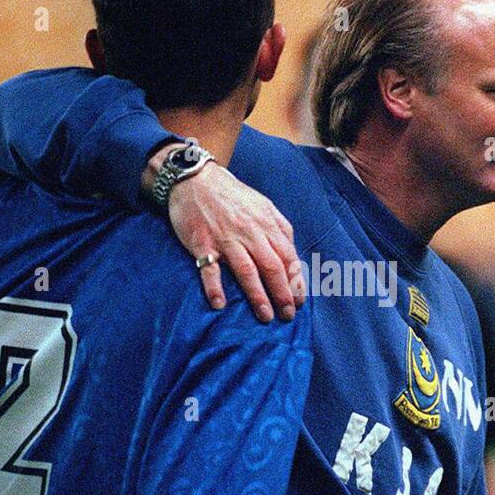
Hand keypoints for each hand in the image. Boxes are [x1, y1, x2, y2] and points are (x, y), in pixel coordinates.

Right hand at [169, 162, 304, 323]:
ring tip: (265, 316)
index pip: (288, 256)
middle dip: (283, 293)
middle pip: (272, 266)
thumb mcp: (262, 205)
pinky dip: (214, 287)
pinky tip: (220, 304)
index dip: (296, 281)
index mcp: (266, 223)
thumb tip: (292, 253)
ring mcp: (225, 239)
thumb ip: (279, 228)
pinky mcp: (202, 243)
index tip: (299, 301)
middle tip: (288, 315)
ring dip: (258, 295)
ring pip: (246, 270)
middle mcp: (249, 232)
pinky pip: (209, 268)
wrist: (194, 178)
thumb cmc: (231, 195)